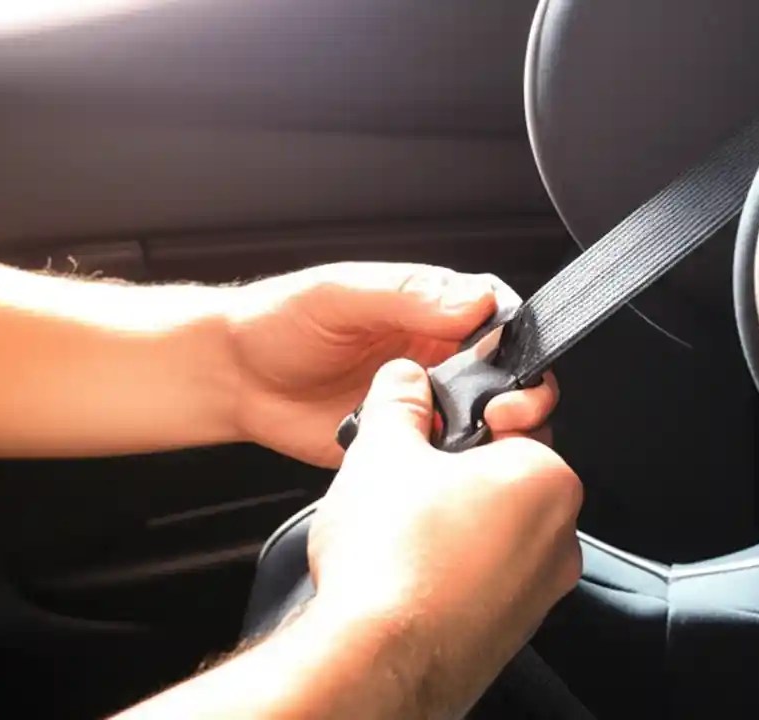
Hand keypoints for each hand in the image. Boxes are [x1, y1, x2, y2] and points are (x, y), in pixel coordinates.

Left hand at [224, 263, 555, 466]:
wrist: (236, 382)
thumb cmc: (279, 324)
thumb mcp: (342, 295)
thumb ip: (407, 295)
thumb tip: (472, 301)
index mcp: (431, 307)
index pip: (498, 313)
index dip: (515, 333)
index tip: (508, 353)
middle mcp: (437, 353)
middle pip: (508, 370)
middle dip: (522, 389)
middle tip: (508, 407)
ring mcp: (427, 401)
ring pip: (489, 416)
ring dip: (496, 428)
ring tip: (484, 435)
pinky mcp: (408, 443)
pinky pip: (449, 456)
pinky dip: (458, 464)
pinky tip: (447, 463)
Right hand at [306, 359, 582, 717]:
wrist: (373, 661)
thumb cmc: (391, 563)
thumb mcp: (383, 451)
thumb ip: (399, 401)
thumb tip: (404, 379)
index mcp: (549, 480)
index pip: (520, 422)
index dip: (468, 416)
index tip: (434, 424)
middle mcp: (560, 539)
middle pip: (506, 481)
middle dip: (458, 474)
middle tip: (407, 480)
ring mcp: (538, 593)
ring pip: (495, 534)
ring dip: (453, 524)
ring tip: (400, 532)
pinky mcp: (510, 632)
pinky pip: (484, 582)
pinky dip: (451, 572)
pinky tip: (407, 575)